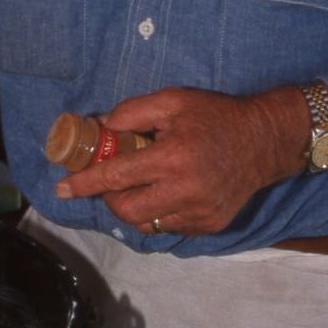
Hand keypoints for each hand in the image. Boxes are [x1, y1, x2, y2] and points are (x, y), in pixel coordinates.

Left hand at [54, 85, 309, 235]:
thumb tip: (100, 126)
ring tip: (139, 185)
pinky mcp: (210, 225)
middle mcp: (186, 191)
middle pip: (127, 210)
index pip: (117, 177)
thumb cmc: (216, 116)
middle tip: (111, 181)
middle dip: (109, 198)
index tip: (62, 189)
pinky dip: (158, 213)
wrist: (265, 141)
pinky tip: (165, 192)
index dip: (85, 183)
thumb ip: (132, 111)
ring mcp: (200, 213)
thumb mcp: (173, 100)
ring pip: (147, 224)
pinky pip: (169, 227)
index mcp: (173, 157)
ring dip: (133, 207)